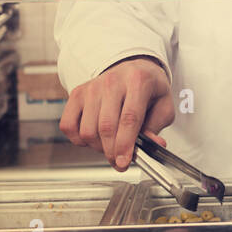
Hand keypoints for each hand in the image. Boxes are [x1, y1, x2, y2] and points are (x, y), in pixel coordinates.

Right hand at [59, 55, 174, 169]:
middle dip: (112, 152)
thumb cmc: (149, 89)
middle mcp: (113, 82)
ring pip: (87, 130)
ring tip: (111, 144)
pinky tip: (94, 136)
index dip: (125, 145)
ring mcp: (92, 87)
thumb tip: (154, 145)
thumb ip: (157, 126)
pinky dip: (79, 139)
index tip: (123, 163)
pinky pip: (68, 126)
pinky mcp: (77, 94)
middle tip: (119, 161)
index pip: (129, 118)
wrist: (133, 68)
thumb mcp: (163, 105)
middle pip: (106, 127)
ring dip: (98, 147)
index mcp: (138, 81)